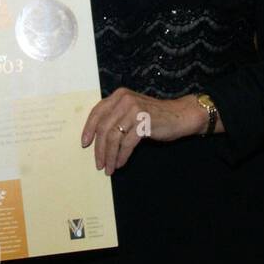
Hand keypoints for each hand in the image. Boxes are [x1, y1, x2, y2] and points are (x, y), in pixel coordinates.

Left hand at [81, 88, 208, 174]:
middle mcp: (125, 100)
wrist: (179, 115)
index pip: (97, 112)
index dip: (88, 129)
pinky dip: (121, 156)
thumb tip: (96, 138)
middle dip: (99, 149)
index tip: (84, 144)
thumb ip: (115, 116)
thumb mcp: (131, 110)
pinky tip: (120, 163)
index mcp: (119, 95)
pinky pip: (127, 143)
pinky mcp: (144, 122)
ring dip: (109, 156)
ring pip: (114, 137)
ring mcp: (135, 110)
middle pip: (104, 127)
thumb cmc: (154, 116)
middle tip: (98, 164)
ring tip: (108, 168)